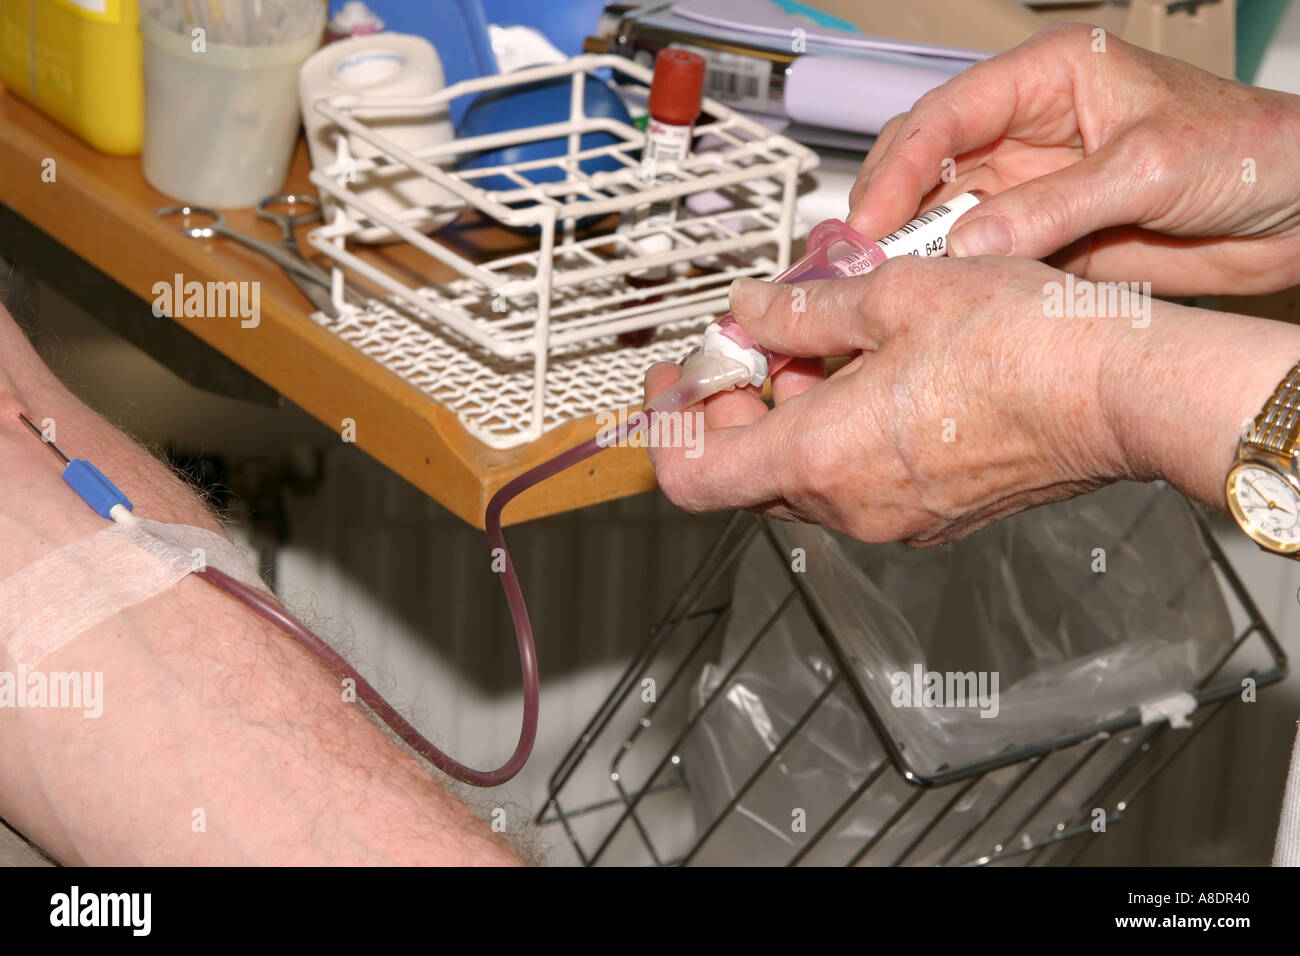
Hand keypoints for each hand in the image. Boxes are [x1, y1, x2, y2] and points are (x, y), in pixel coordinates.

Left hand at [645, 256, 1131, 544]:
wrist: (1124, 393)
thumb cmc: (1026, 344)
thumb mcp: (894, 296)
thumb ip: (802, 310)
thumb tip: (751, 312)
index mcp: (822, 456)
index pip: (694, 476)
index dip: (668, 426)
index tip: (675, 379)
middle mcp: (850, 505)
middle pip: (747, 473)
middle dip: (737, 405)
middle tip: (755, 339)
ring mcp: (894, 519)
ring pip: (804, 475)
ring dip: (792, 414)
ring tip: (827, 340)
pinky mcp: (934, 516)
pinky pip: (856, 481)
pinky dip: (840, 433)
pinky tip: (875, 373)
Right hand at [848, 24, 1299, 295]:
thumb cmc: (1251, 149)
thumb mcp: (1149, 167)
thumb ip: (1054, 207)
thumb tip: (969, 247)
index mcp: (1047, 80)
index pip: (944, 118)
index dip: (896, 171)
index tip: (868, 225)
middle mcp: (1027, 131)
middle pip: (927, 168)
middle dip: (887, 214)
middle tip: (854, 265)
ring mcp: (1032, 190)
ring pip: (946, 219)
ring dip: (913, 255)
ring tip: (879, 292)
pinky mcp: (1046, 240)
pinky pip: (983, 261)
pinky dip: (953, 283)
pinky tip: (928, 305)